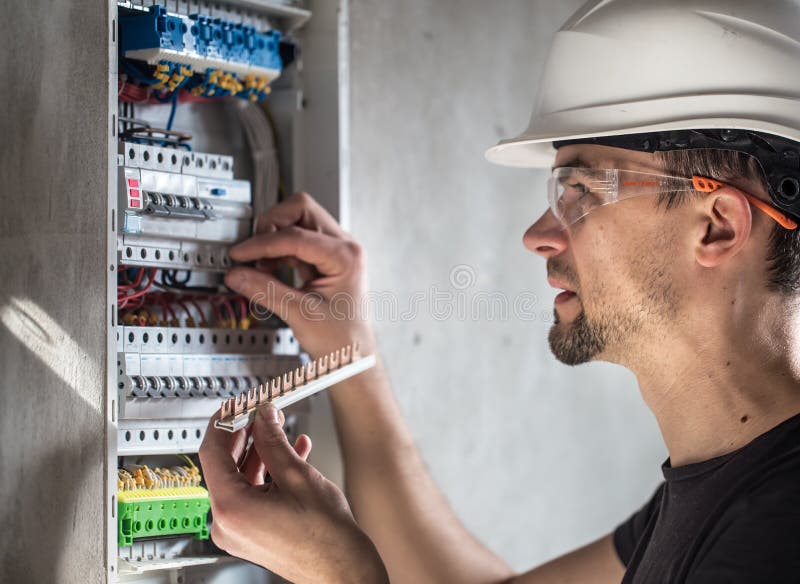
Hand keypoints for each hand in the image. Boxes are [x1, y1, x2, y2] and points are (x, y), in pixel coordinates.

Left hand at [199, 405, 388, 583]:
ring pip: (242, 478)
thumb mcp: (298, 476)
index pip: (212, 452)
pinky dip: (269, 472)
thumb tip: (263, 417)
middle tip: (263, 413)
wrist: (343, 570)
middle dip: (246, 435)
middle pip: (226, 464)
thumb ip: (274, 441)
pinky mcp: (253, 533)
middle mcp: (227, 522)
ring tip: (282, 430)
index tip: (236, 405)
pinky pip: (253, 494)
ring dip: (262, 451)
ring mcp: (239, 530)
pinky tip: (291, 454)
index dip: (224, 422)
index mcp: (230, 508)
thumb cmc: (326, 538)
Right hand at [224, 191, 375, 358]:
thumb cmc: (342, 340)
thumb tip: (238, 274)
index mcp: (345, 256)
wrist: (354, 357)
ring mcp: (335, 251)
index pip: (296, 236)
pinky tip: (270, 269)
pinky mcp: (325, 260)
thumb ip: (266, 290)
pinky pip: (298, 240)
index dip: (262, 243)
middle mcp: (344, 247)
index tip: (240, 254)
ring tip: (261, 264)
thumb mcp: (300, 315)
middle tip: (252, 248)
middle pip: (301, 210)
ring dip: (274, 237)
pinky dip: (279, 250)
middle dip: (271, 225)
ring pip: (298, 220)